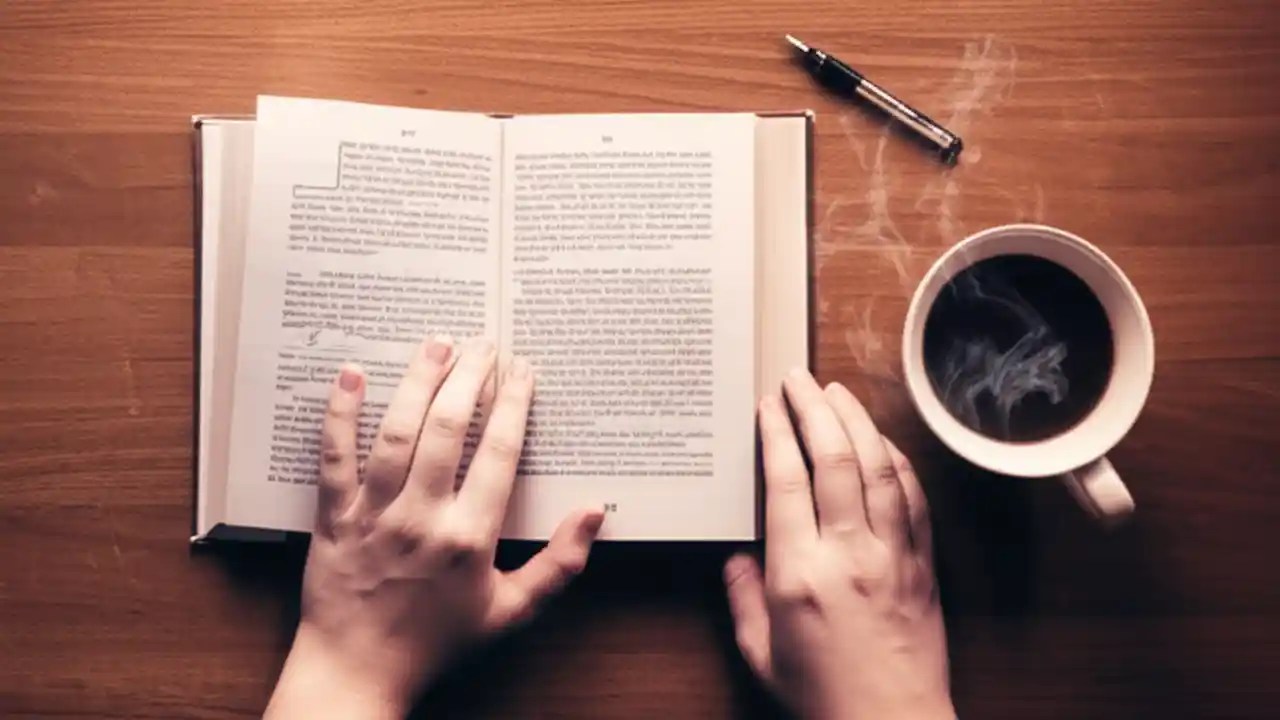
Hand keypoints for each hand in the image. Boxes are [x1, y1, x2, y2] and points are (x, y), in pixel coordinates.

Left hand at [266, 336, 604, 719]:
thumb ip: (558, 565)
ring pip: (397, 432)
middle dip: (470, 377)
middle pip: (450, 428)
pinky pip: (333, 456)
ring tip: (437, 342)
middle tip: (484, 342)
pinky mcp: (333, 516)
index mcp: (470, 537)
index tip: (523, 370)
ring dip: (419, 381)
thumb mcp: (510, 612)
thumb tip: (594, 515)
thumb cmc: (437, 642)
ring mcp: (374, 513)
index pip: (499, 453)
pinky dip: (340, 413)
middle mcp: (423, 516)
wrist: (359, 673)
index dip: (514, 404)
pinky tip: (351, 374)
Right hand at [725, 370, 952, 719]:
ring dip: (857, 421)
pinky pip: (913, 498)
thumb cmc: (821, 697)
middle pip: (834, 459)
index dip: (776, 433)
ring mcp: (893, 555)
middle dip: (814, 409)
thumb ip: (742, 596)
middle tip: (798, 378)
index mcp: (800, 573)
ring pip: (878, 467)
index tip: (767, 404)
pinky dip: (896, 461)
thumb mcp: (759, 651)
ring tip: (838, 391)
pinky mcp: (923, 565)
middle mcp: (849, 553)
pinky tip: (881, 441)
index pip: (786, 481)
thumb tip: (738, 554)